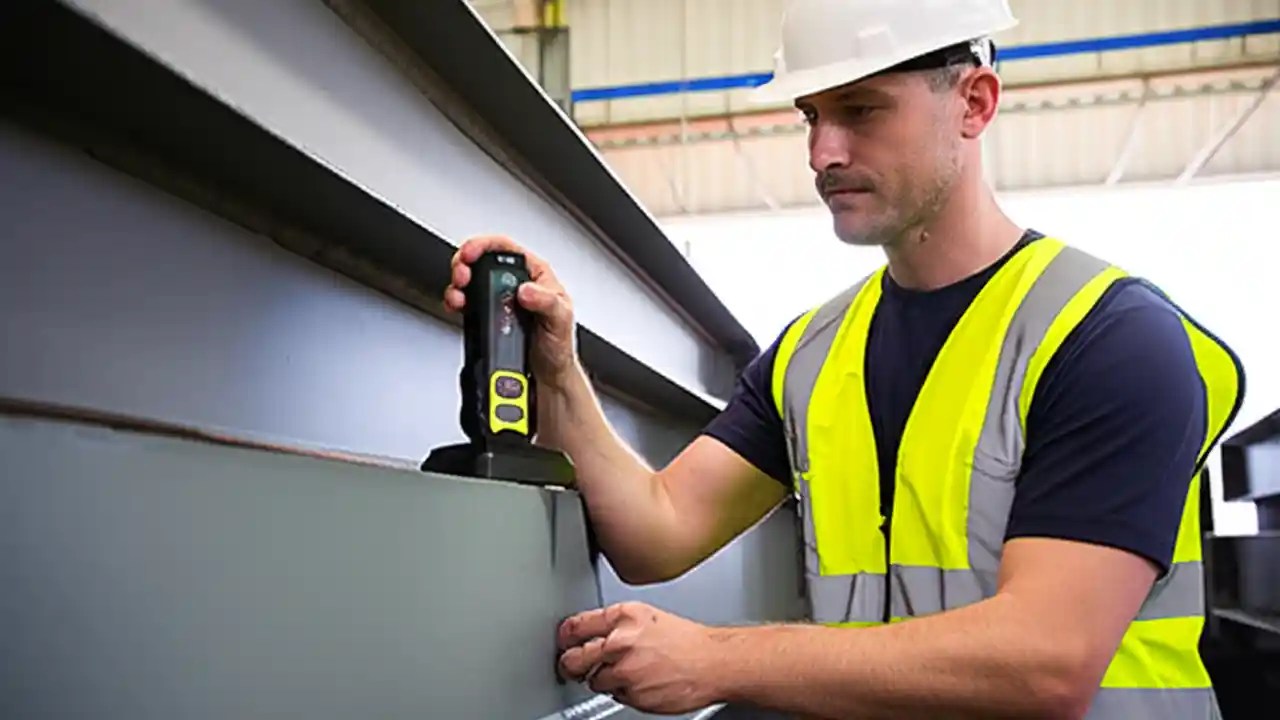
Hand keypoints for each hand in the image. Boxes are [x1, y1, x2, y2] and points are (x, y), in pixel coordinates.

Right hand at [444, 235, 577, 388]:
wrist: (548, 376)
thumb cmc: (559, 345)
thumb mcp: (560, 320)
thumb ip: (546, 301)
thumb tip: (526, 290)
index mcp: (535, 275)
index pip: (506, 247)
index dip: (484, 245)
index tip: (471, 254)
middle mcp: (515, 283)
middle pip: (481, 259)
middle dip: (465, 263)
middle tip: (462, 275)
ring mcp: (499, 299)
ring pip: (471, 279)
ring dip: (459, 283)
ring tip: (459, 294)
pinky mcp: (487, 315)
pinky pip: (467, 301)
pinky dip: (457, 301)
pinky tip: (458, 306)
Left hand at [557, 601, 722, 713]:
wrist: (712, 663)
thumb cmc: (686, 640)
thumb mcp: (647, 617)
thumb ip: (616, 624)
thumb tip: (590, 633)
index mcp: (623, 617)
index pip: (577, 626)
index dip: (566, 636)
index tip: (564, 641)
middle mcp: (620, 643)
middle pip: (574, 658)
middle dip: (570, 663)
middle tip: (572, 665)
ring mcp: (625, 671)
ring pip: (594, 680)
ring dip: (603, 678)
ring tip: (628, 670)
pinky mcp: (632, 695)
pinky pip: (615, 695)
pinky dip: (623, 691)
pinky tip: (642, 680)